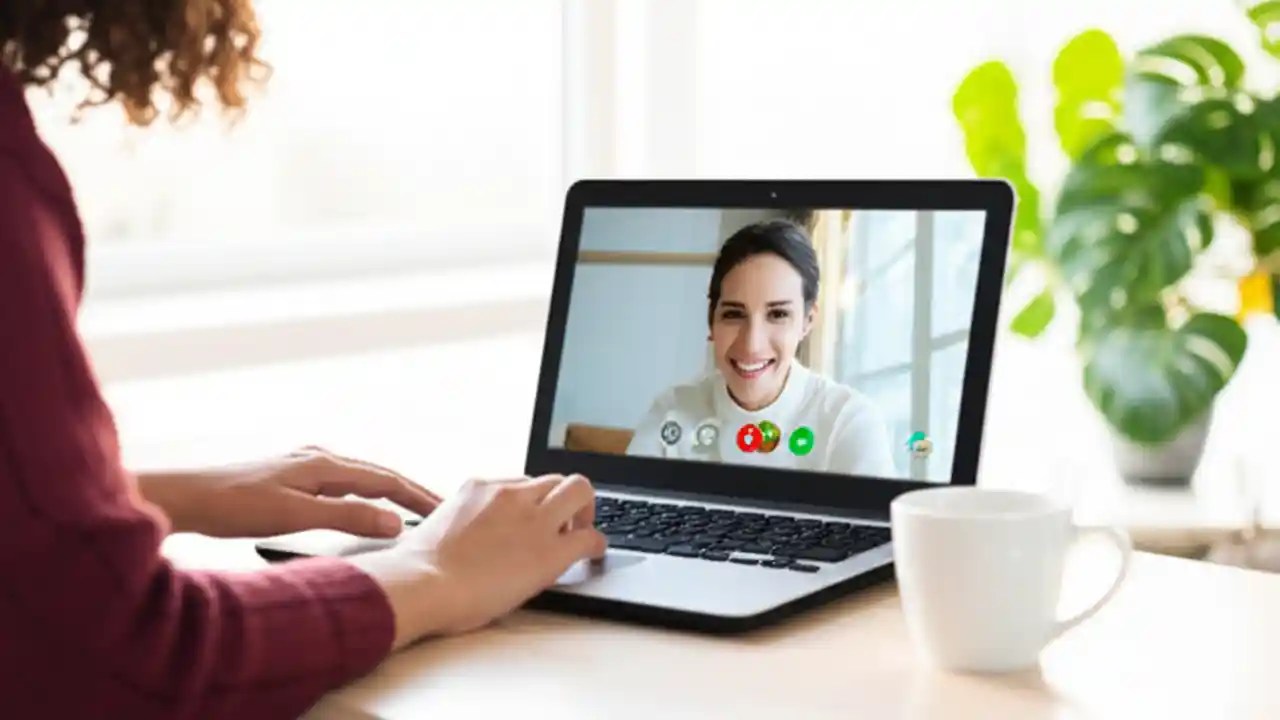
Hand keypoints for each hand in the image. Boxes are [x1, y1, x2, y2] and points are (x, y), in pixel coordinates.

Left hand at [139, 446, 440, 537]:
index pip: (386, 480)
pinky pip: (340, 482)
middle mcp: (318, 457)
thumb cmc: (234, 506)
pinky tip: (358, 505)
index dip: (418, 497)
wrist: (185, 496)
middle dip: (409, 492)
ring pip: (358, 477)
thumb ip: (347, 518)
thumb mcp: (295, 516)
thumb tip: (396, 522)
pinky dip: (362, 494)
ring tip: (408, 510)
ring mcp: (302, 464)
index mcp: (325, 465)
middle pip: (377, 474)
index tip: (446, 511)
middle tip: (439, 511)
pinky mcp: (288, 475)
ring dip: (386, 492)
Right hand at [348, 474, 605, 646]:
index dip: (531, 502)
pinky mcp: (551, 550)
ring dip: (584, 511)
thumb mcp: (437, 526)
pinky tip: (594, 554)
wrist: (423, 584)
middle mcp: (510, 495)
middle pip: (555, 479)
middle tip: (566, 520)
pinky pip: (590, 536)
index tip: (533, 517)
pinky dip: (596, 544)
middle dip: (564, 498)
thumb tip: (466, 536)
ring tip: (582, 531)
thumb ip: (461, 522)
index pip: (520, 484)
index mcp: (480, 488)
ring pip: (579, 491)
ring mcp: (533, 518)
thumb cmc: (418, 569)